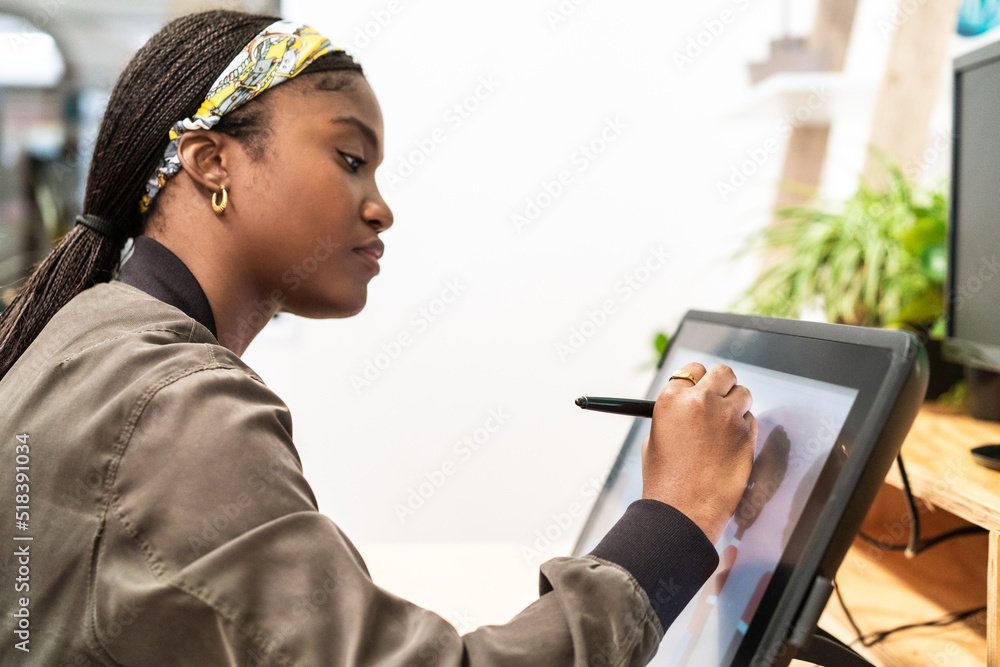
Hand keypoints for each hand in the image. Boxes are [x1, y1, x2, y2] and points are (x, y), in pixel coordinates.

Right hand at [641, 362, 756, 542]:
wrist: (683, 510)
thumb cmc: (666, 480)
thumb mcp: (655, 439)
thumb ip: (673, 416)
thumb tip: (689, 407)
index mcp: (672, 399)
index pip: (692, 370)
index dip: (698, 381)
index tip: (701, 391)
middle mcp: (700, 401)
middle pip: (722, 373)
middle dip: (722, 384)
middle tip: (720, 400)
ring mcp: (726, 416)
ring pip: (743, 393)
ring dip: (737, 405)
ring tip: (726, 426)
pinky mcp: (746, 435)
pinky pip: (751, 419)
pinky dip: (745, 427)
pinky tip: (732, 445)